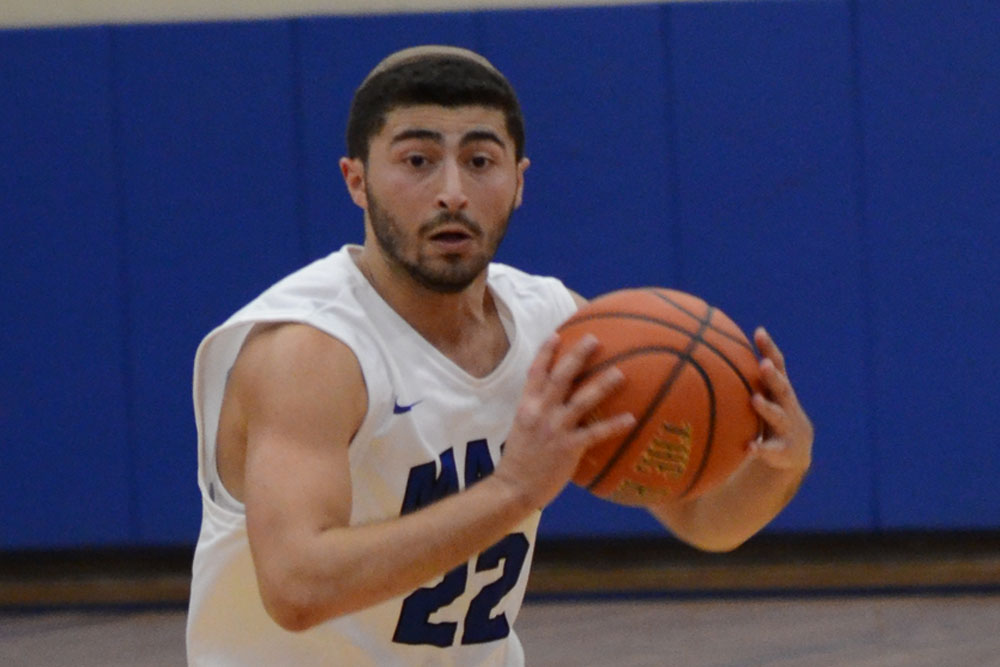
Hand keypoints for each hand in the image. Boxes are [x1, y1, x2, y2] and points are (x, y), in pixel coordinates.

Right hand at [494, 333, 635, 509]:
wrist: (514, 487)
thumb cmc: (520, 460)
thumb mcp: (522, 429)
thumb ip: (536, 412)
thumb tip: (553, 401)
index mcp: (526, 406)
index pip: (535, 373)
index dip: (545, 352)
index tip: (557, 334)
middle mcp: (540, 412)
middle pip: (560, 377)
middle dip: (577, 356)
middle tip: (594, 339)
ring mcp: (555, 429)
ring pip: (582, 400)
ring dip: (602, 385)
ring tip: (620, 372)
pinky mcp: (568, 447)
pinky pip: (595, 433)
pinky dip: (613, 425)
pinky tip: (630, 418)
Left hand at [748, 327, 812, 473]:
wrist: (794, 452)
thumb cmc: (768, 415)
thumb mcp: (762, 396)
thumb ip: (742, 377)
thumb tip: (705, 353)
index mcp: (779, 389)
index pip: (777, 364)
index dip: (769, 348)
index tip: (759, 332)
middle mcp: (786, 404)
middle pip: (781, 386)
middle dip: (772, 375)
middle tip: (763, 364)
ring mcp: (787, 427)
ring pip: (777, 415)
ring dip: (766, 407)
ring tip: (755, 400)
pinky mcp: (783, 450)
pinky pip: (771, 449)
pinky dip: (761, 448)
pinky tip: (749, 447)